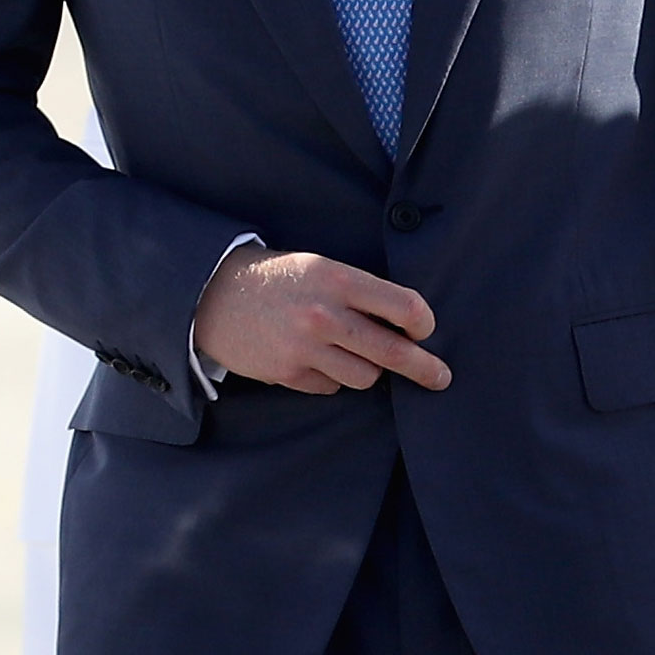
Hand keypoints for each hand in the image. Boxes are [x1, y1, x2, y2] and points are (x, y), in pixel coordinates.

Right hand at [192, 247, 449, 394]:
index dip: (423, 322)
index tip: (424, 330)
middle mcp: (324, 315)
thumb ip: (362, 293)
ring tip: (352, 353)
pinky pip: (331, 387)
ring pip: (365, 376)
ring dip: (368, 369)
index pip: (404, 306)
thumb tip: (408, 324)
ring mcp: (304, 348)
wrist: (213, 295)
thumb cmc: (281, 279)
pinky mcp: (287, 373)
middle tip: (441, 377)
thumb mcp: (322, 268)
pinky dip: (333, 377)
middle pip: (392, 352)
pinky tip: (316, 358)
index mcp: (338, 280)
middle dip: (424, 368)